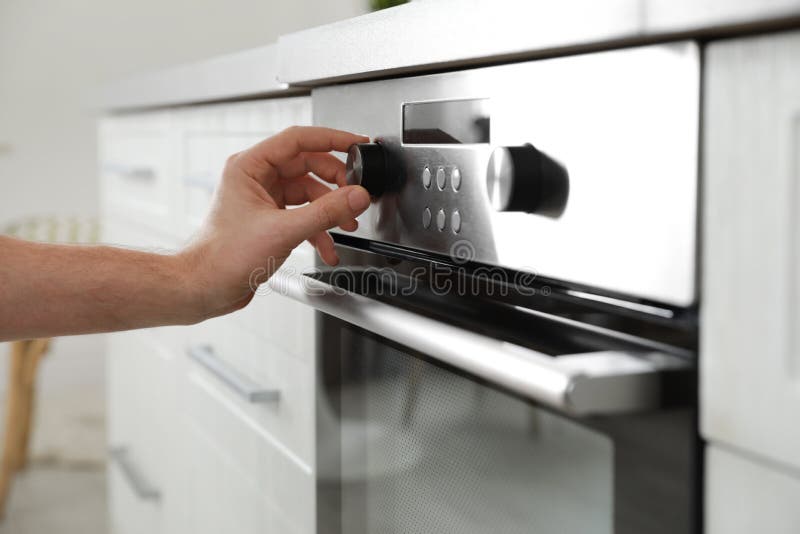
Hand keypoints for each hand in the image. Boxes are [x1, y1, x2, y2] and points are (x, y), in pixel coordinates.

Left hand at [180, 126, 370, 318]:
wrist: (206, 287)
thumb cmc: (223, 257)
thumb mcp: (283, 231)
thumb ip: (326, 212)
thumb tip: (356, 195)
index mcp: (249, 166)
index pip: (298, 140)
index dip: (331, 138)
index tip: (356, 143)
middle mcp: (256, 178)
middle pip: (308, 165)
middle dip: (335, 183)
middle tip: (355, 195)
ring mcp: (264, 199)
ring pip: (309, 192)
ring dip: (330, 210)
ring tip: (346, 225)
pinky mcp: (270, 219)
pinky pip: (303, 215)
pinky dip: (319, 230)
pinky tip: (328, 247)